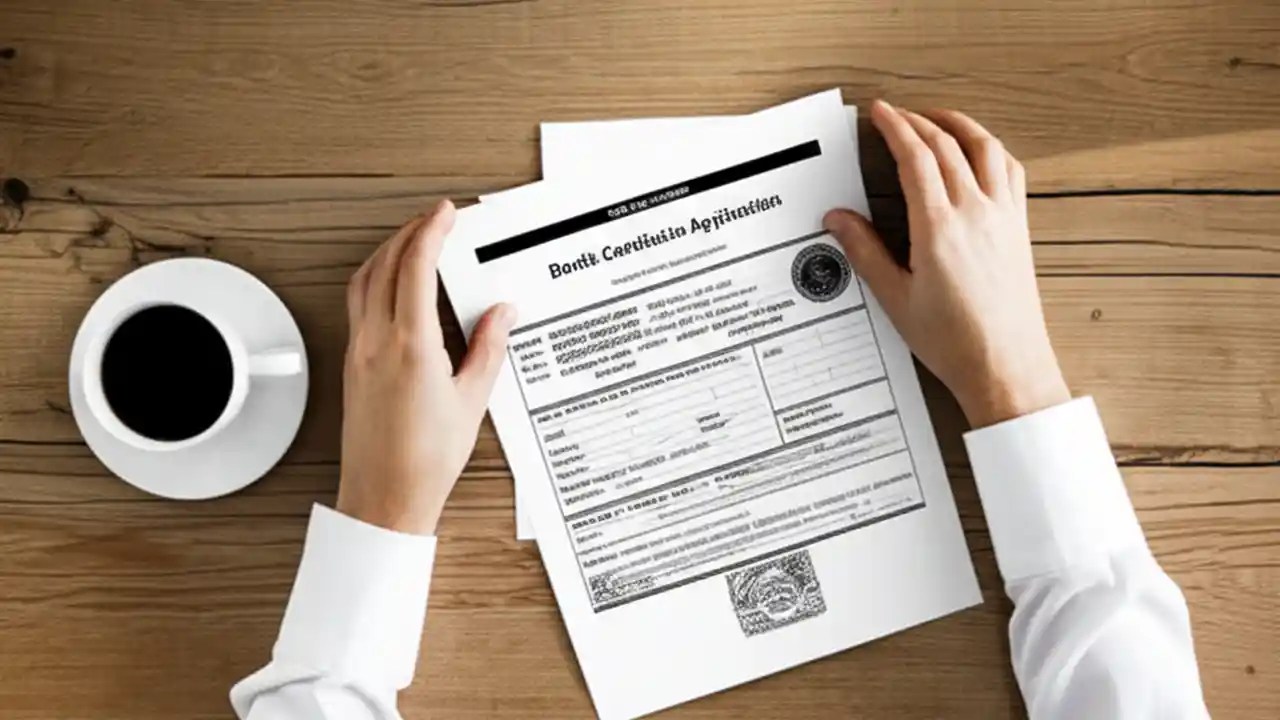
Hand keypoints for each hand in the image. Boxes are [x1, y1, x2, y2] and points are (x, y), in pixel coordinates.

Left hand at [338, 200, 515, 533]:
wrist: (385, 498)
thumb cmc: (426, 461)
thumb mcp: (472, 400)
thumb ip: (488, 348)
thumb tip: (500, 314)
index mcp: (410, 346)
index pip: (416, 267)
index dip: (431, 231)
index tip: (446, 214)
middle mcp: (377, 342)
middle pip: (385, 265)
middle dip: (410, 233)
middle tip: (435, 220)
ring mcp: (358, 353)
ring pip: (364, 281)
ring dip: (387, 253)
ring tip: (413, 243)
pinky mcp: (352, 367)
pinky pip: (358, 305)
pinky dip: (376, 280)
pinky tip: (395, 288)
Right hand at [824, 100, 1068, 427]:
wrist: (1005, 365)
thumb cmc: (953, 341)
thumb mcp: (895, 298)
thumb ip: (865, 252)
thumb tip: (838, 220)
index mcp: (938, 227)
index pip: (915, 157)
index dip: (894, 127)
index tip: (879, 112)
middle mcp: (975, 213)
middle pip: (946, 144)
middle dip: (918, 120)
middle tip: (896, 114)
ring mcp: (1002, 216)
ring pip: (984, 147)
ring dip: (958, 124)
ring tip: (937, 118)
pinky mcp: (1019, 227)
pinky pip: (1010, 170)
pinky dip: (991, 149)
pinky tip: (980, 151)